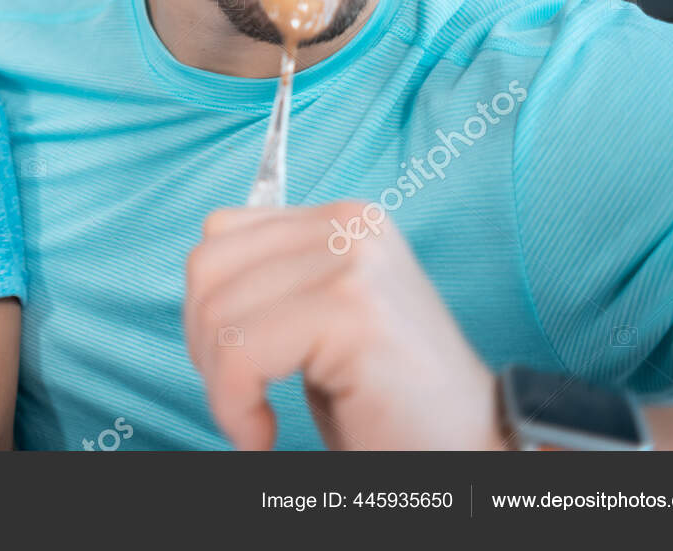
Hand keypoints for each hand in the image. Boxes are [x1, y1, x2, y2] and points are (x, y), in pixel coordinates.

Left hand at [183, 201, 505, 449]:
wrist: (470, 452)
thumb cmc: (386, 402)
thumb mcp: (321, 318)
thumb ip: (273, 279)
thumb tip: (201, 281)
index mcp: (342, 219)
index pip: (220, 235)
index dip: (207, 310)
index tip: (236, 369)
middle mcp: (351, 224)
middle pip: (208, 266)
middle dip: (204, 344)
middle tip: (241, 398)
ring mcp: (355, 261)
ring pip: (217, 311)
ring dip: (221, 383)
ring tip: (255, 419)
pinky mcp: (353, 310)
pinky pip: (240, 353)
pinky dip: (235, 406)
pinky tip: (263, 434)